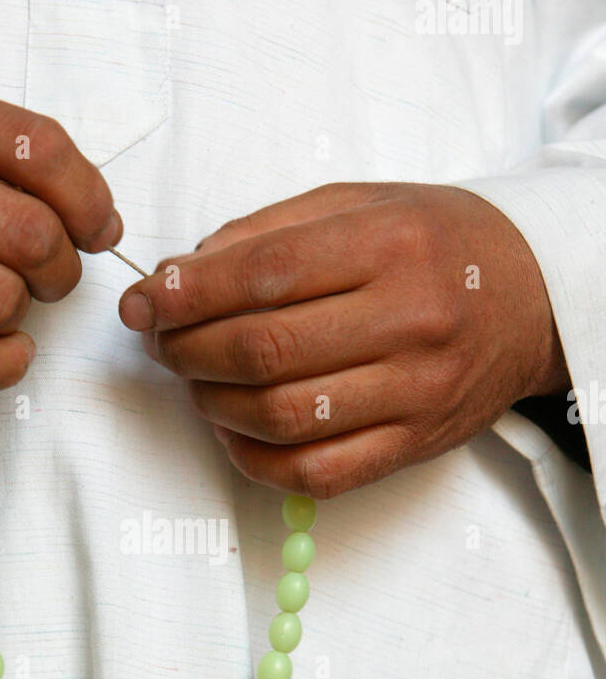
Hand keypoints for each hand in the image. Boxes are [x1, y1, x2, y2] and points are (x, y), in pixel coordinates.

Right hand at [0, 80, 121, 386]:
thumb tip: (100, 220)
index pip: (41, 148)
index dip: (91, 200)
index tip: (98, 230)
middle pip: (32, 236)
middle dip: (60, 271)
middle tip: (46, 280)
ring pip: (0, 301)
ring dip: (20, 319)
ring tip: (1, 310)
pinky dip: (1, 365)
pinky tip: (4, 353)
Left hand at [118, 183, 567, 496]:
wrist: (533, 298)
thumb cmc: (434, 244)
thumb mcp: (360, 203)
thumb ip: (267, 232)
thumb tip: (180, 276)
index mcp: (390, 245)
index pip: (262, 275)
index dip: (186, 294)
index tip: (145, 301)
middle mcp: (409, 320)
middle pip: (264, 351)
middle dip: (188, 349)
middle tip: (163, 342)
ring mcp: (415, 392)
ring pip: (282, 417)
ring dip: (213, 403)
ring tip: (197, 380)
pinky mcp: (413, 446)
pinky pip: (315, 474)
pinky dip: (255, 459)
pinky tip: (234, 429)